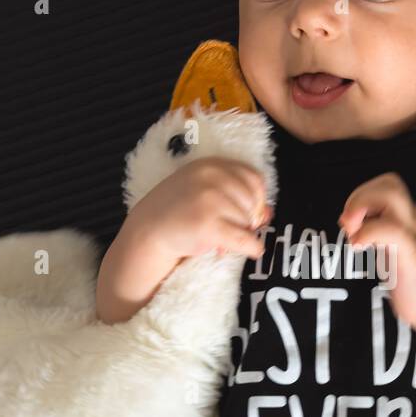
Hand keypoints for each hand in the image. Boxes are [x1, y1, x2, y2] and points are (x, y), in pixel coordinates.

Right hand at [127, 156, 271, 261]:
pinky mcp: (207, 225)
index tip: (249, 212)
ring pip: (248, 221)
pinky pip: (244, 239)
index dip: (257, 198)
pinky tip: (251, 251)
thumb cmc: (178, 212)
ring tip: (222, 238)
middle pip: (253, 200)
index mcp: (211, 165)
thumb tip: (268, 213)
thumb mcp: (204, 192)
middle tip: (233, 228)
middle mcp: (211, 177)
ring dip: (242, 233)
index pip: (254, 178)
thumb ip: (234, 196)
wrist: (147, 231)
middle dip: (248, 218)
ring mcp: (209, 200)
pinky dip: (252, 248)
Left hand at [338, 173, 415, 330]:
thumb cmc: (410, 275)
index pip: (386, 184)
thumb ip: (370, 230)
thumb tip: (346, 221)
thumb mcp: (389, 245)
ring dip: (362, 208)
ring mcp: (414, 233)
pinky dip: (367, 232)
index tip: (351, 222)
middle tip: (349, 226)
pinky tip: (357, 246)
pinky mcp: (413, 254)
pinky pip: (392, 229)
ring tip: (354, 233)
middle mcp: (411, 219)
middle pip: (391, 182)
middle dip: (359, 197)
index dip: (361, 195)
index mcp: (406, 215)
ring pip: (392, 194)